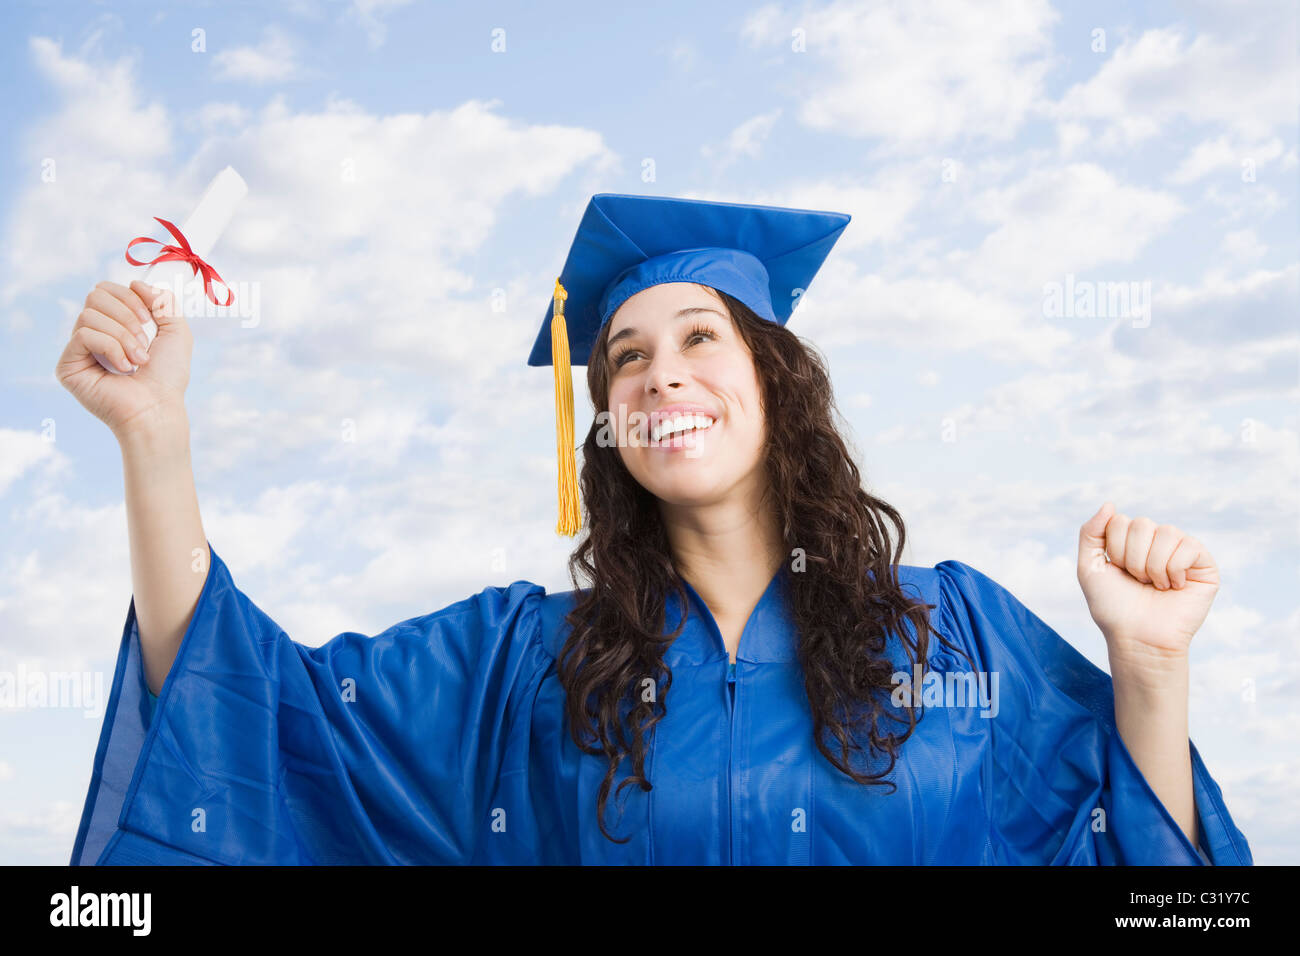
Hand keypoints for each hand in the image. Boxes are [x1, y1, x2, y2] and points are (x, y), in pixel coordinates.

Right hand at [54, 279, 193, 439]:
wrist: (159, 408)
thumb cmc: (168, 376)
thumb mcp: (176, 331)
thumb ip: (163, 302)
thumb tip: (134, 282)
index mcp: (114, 324)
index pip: (106, 289)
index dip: (130, 297)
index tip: (150, 319)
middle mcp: (93, 334)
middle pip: (95, 295)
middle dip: (127, 315)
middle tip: (145, 343)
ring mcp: (78, 350)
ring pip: (89, 314)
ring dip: (123, 336)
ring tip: (137, 360)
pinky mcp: (67, 365)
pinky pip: (83, 335)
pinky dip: (111, 348)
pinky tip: (123, 368)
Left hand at [1076, 502, 1218, 663]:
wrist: (1138, 637)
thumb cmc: (1113, 607)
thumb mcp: (1089, 567)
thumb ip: (1091, 533)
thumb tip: (1110, 504)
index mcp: (1131, 540)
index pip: (1119, 521)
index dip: (1115, 549)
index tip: (1119, 572)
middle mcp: (1156, 541)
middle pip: (1142, 524)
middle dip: (1133, 559)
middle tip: (1139, 581)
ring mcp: (1181, 550)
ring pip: (1166, 532)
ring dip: (1154, 566)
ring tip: (1156, 586)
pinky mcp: (1203, 563)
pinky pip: (1189, 546)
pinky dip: (1175, 570)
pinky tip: (1175, 586)